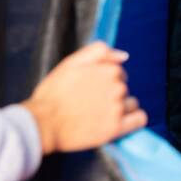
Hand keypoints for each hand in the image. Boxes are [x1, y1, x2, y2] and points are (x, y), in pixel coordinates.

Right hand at [22, 41, 146, 153]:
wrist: (42, 123)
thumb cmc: (52, 94)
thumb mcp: (71, 63)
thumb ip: (99, 52)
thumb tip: (124, 56)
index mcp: (108, 70)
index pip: (118, 73)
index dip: (104, 81)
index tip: (91, 89)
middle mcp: (117, 87)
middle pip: (124, 88)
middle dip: (111, 94)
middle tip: (90, 103)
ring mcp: (117, 108)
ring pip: (131, 104)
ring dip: (120, 108)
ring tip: (98, 114)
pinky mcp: (115, 128)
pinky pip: (139, 119)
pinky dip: (133, 120)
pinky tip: (119, 122)